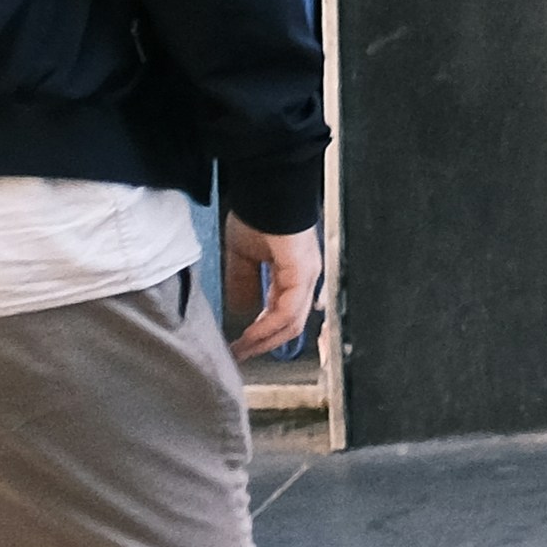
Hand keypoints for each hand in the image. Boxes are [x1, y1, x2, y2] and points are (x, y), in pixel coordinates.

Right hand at [221, 218, 323, 362]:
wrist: (265, 190)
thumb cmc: (256, 214)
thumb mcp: (243, 256)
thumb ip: (244, 283)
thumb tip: (241, 308)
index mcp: (292, 274)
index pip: (282, 314)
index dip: (261, 333)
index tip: (240, 346)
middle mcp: (304, 278)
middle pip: (291, 324)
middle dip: (263, 344)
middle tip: (239, 355)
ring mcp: (307, 276)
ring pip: (292, 322)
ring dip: (265, 340)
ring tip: (242, 350)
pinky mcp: (303, 272)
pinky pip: (287, 310)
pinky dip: (268, 326)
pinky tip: (250, 333)